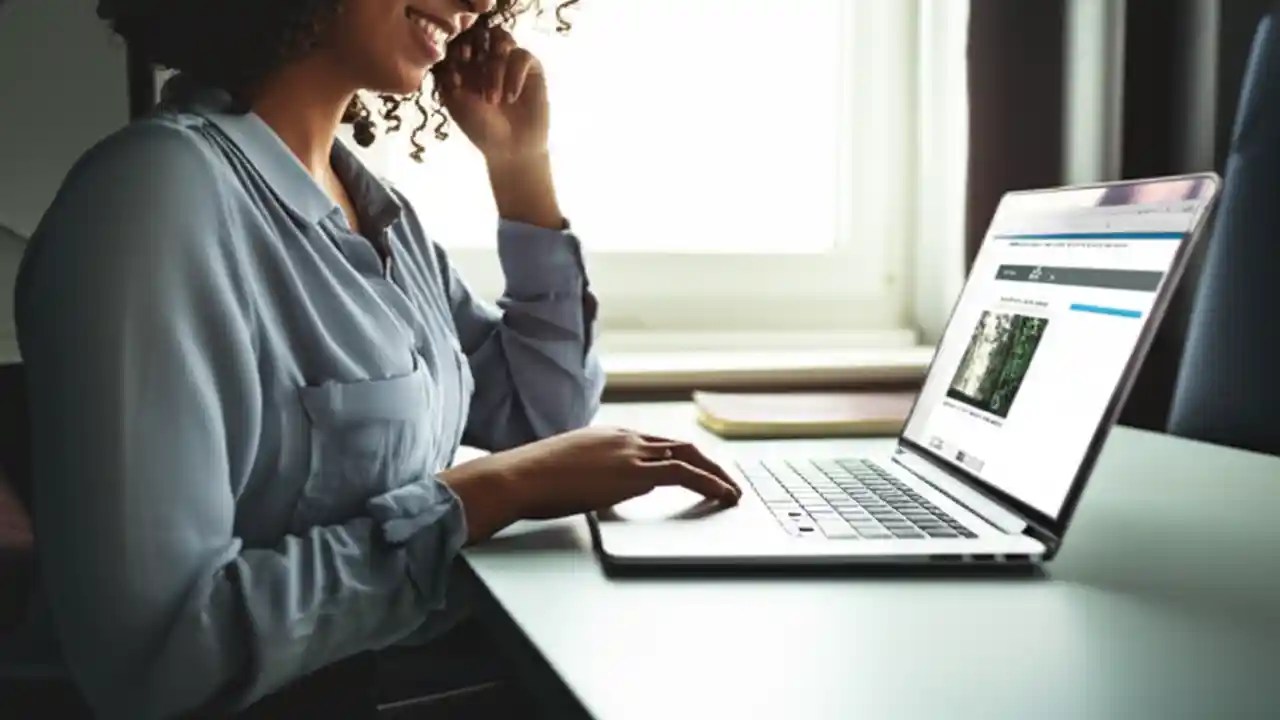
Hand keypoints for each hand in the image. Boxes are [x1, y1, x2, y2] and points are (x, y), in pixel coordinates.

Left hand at [434, 26, 548, 163]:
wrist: (512, 149)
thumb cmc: (482, 128)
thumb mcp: (456, 102)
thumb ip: (448, 74)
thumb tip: (451, 51)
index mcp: (466, 64)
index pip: (461, 39)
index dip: (458, 46)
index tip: (458, 67)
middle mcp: (488, 59)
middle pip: (482, 33)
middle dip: (476, 49)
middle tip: (471, 66)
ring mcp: (510, 62)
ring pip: (502, 40)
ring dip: (495, 66)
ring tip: (493, 99)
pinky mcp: (531, 69)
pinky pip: (522, 56)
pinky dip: (515, 75)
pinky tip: (511, 99)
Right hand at [439, 427, 742, 542]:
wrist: (517, 476)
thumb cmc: (532, 481)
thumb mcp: (570, 471)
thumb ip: (596, 474)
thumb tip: (613, 487)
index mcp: (610, 436)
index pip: (658, 442)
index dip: (683, 456)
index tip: (699, 471)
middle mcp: (625, 437)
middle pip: (680, 445)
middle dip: (708, 463)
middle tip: (727, 481)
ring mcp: (630, 451)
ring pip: (689, 455)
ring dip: (716, 474)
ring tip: (733, 492)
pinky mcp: (633, 471)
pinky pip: (684, 474)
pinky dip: (710, 483)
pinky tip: (723, 496)